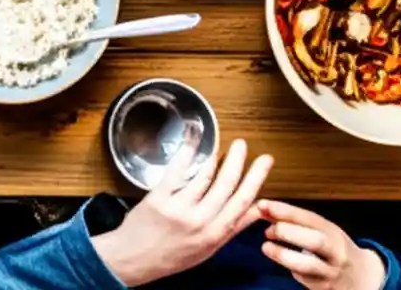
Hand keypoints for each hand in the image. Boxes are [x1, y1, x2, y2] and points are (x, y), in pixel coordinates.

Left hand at [91, 139, 273, 285]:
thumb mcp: (209, 248)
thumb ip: (234, 226)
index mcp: (215, 234)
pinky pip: (177, 171)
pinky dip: (187, 154)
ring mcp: (179, 209)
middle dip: (238, 161)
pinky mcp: (159, 198)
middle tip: (243, 145)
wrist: (134, 259)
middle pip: (226, 184)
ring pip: (204, 176)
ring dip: (216, 155)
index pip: (243, 201)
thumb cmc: (172, 255)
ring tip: (223, 144)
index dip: (256, 178)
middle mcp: (200, 221)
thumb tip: (259, 209)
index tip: (265, 161)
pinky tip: (193, 142)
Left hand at [259, 200, 385, 289]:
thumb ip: (292, 221)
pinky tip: (282, 261)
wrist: (362, 277)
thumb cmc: (333, 249)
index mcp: (333, 232)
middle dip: (289, 233)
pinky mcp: (325, 288)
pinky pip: (306, 280)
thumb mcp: (320, 232)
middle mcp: (336, 251)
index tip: (263, 205)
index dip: (285, 211)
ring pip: (309, 265)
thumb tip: (262, 208)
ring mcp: (331, 272)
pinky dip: (291, 270)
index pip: (309, 218)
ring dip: (284, 255)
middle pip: (315, 240)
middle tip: (267, 230)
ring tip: (266, 247)